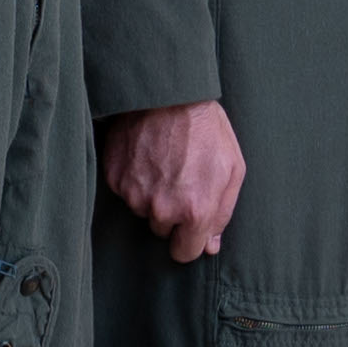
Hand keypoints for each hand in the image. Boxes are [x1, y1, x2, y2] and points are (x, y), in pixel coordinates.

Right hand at [100, 102, 246, 261]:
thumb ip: (222, 213)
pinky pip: (124, 190)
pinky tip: (144, 155)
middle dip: (170, 213)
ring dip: (150, 194)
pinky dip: (132, 177)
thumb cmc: (206, 129)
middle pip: (161, 230)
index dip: (187, 240)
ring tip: (162, 162)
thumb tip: (209, 245)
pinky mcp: (114, 177)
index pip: (183, 253)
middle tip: (178, 180)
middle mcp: (161, 208)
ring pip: (141, 209)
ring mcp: (134, 193)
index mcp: (195, 211)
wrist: (168, 93)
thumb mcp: (232, 169)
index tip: (187, 227)